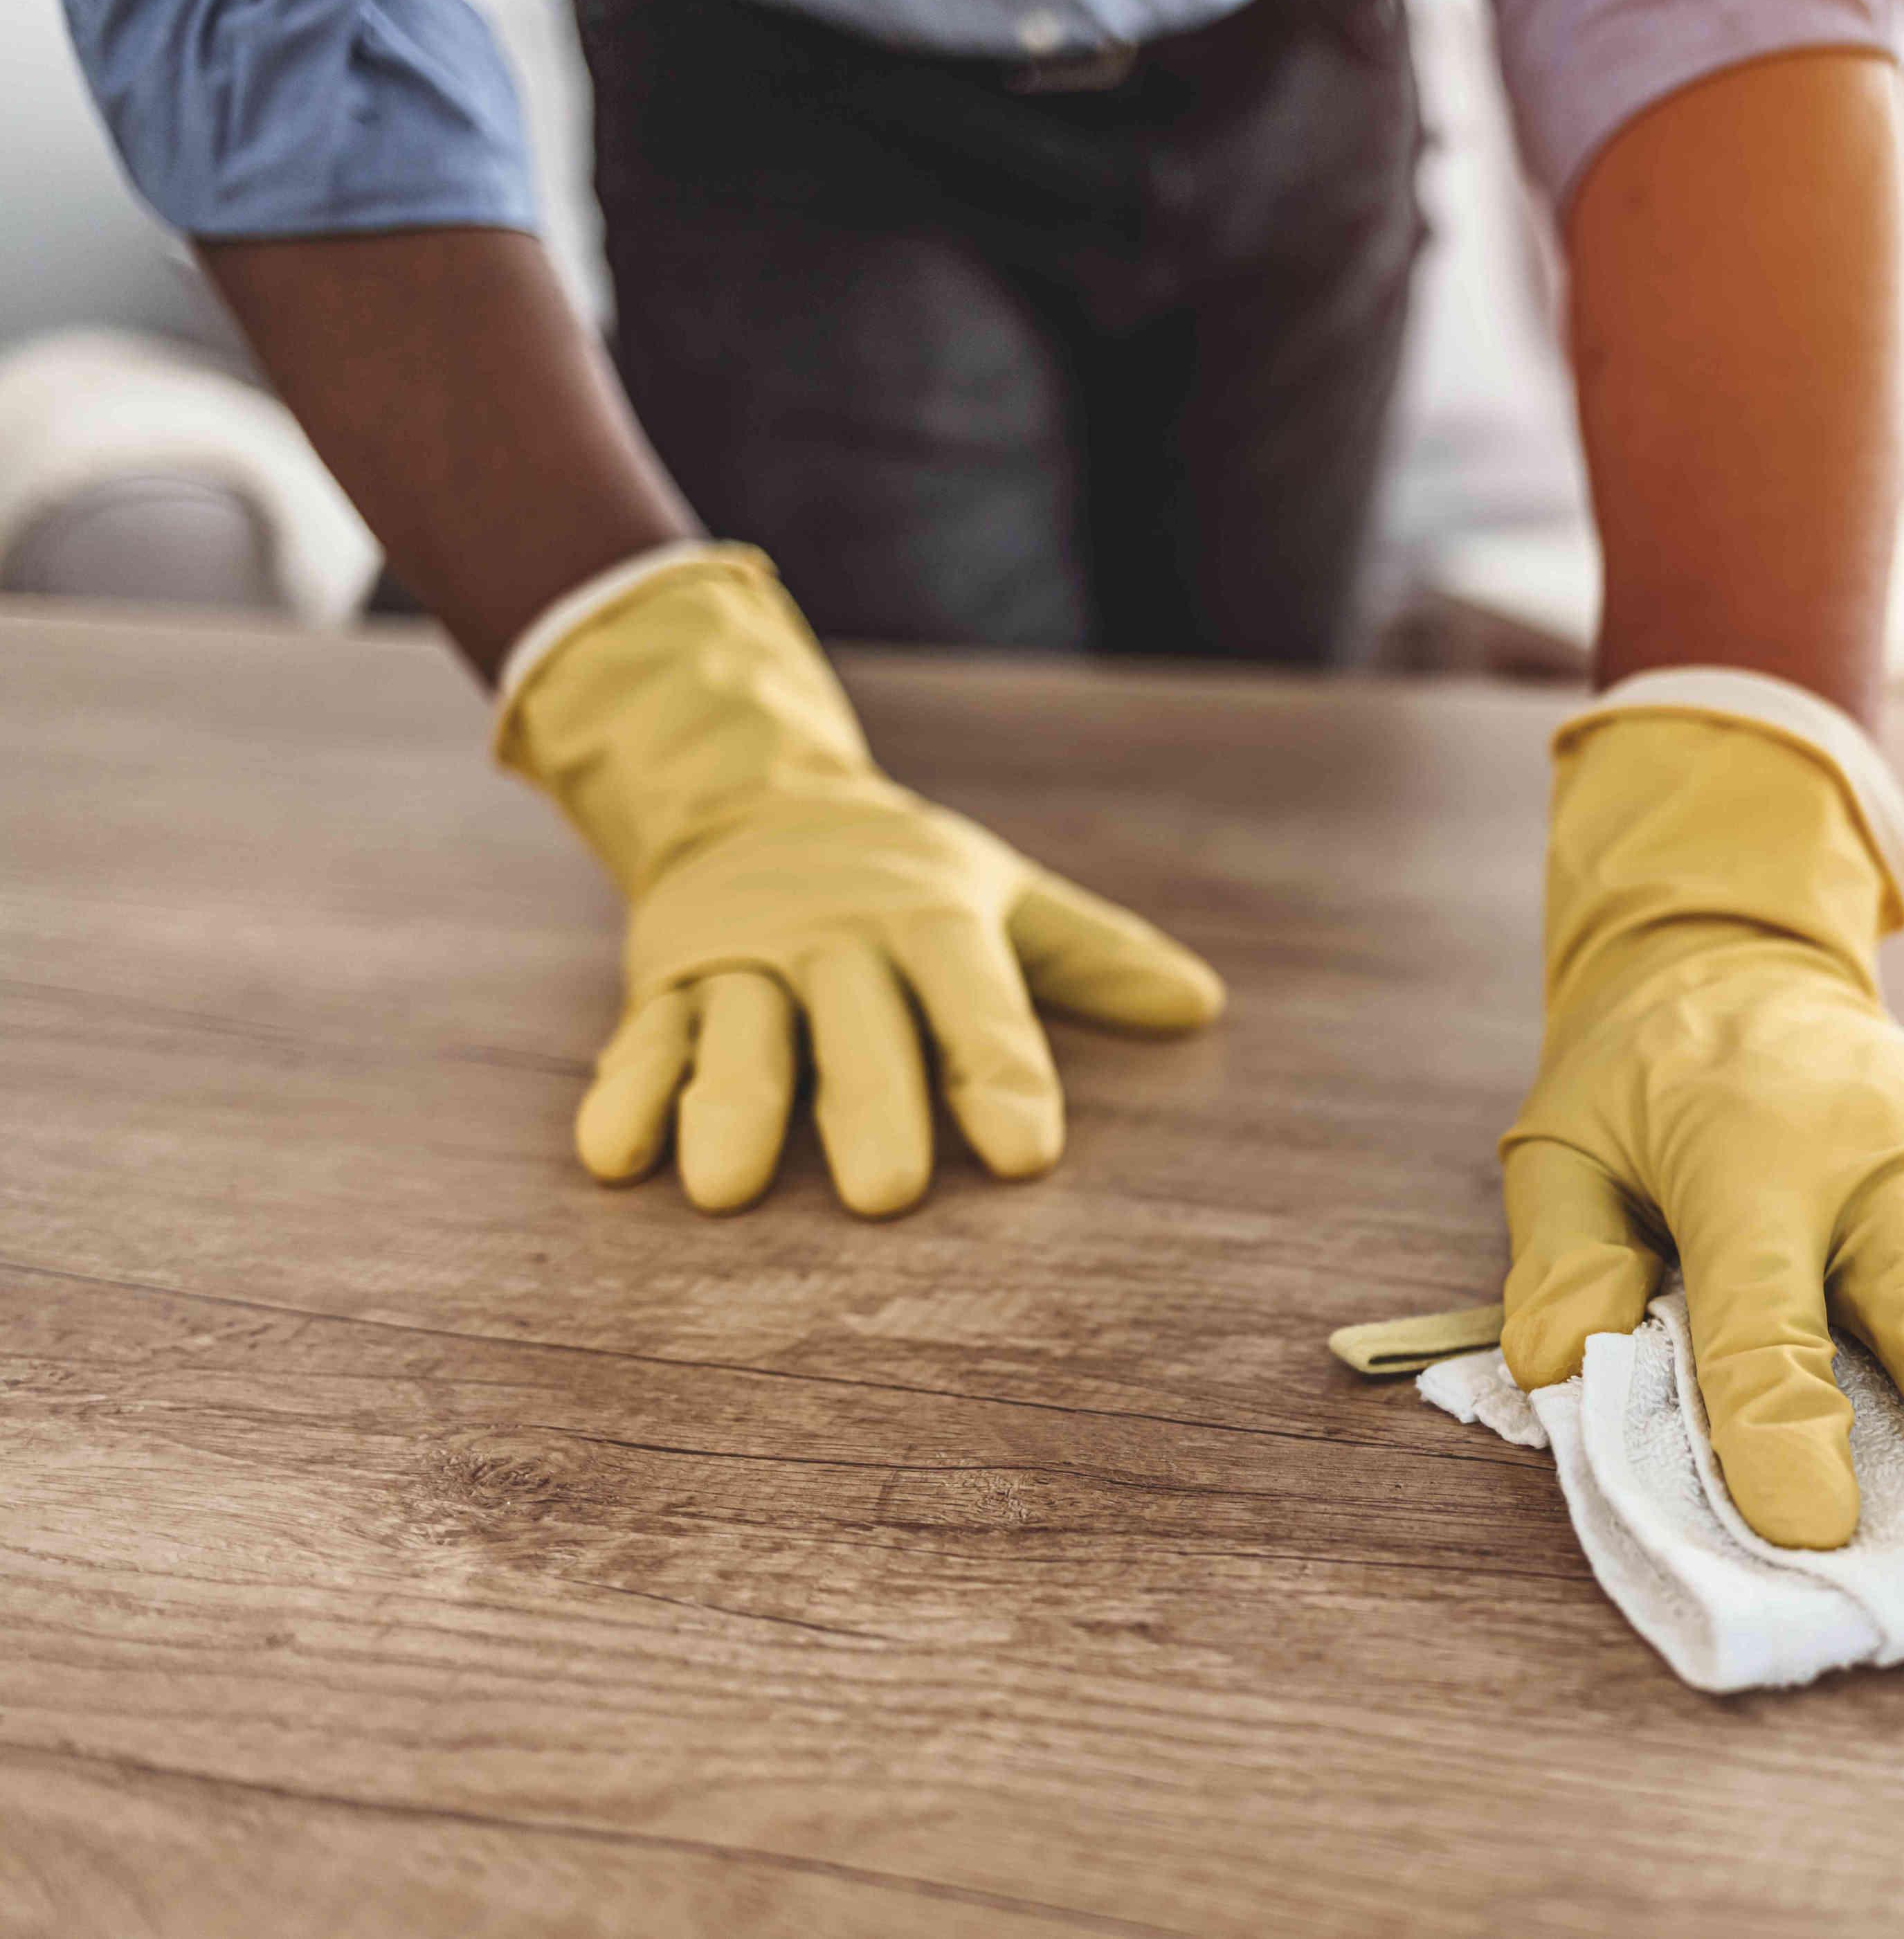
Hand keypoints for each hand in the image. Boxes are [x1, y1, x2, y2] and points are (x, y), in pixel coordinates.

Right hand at [499, 546, 1221, 1214]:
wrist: (748, 794)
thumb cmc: (900, 878)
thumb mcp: (1000, 894)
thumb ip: (1092, 957)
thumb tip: (1201, 1006)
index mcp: (928, 922)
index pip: (974, 999)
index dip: (1002, 1072)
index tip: (1026, 1156)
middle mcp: (834, 943)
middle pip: (856, 1033)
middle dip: (871, 1108)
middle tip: (889, 1198)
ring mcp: (740, 964)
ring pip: (736, 1039)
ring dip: (730, 1109)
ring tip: (725, 1191)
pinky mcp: (661, 983)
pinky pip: (641, 1043)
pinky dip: (625, 1095)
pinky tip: (613, 1159)